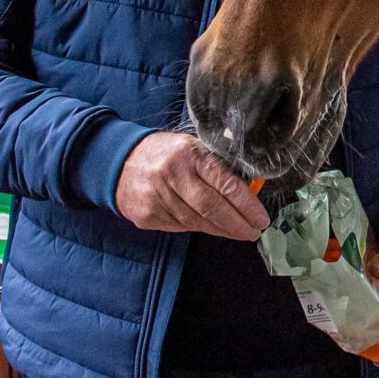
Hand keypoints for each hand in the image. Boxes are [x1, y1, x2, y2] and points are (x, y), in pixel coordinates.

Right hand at [113, 132, 270, 239]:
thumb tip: (250, 184)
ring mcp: (157, 197)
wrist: (117, 162)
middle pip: (212, 208)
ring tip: (238, 232)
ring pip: (197, 222)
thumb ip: (217, 162)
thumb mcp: (191, 145)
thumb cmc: (163, 153)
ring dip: (222, 230)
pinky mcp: (147, 215)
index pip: (224, 183)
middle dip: (238, 224)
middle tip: (254, 231)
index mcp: (188, 154)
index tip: (261, 218)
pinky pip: (181, 227)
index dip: (246, 204)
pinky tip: (212, 228)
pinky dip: (200, 229)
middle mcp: (172, 175)